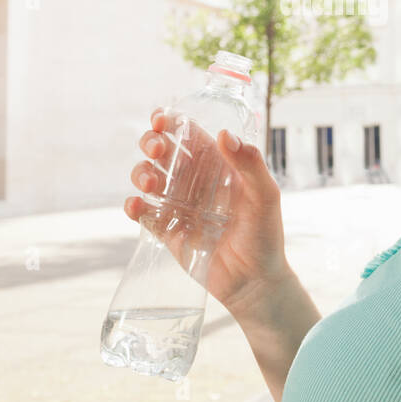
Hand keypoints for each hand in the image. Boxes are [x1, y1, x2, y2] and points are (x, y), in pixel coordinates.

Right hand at [125, 107, 288, 312]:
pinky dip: (134, 207)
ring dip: (141, 173)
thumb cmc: (266, 235)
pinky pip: (143, 214)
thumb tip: (224, 134)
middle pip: (162, 151)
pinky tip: (136, 206)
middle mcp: (194, 180)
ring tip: (151, 184)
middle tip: (157, 150)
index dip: (171, 121)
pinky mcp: (167, 231)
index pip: (189, 134)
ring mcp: (179, 205)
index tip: (161, 119)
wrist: (255, 282)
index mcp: (217, 165)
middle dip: (152, 143)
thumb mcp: (265, 196)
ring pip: (148, 178)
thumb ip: (250, 165)